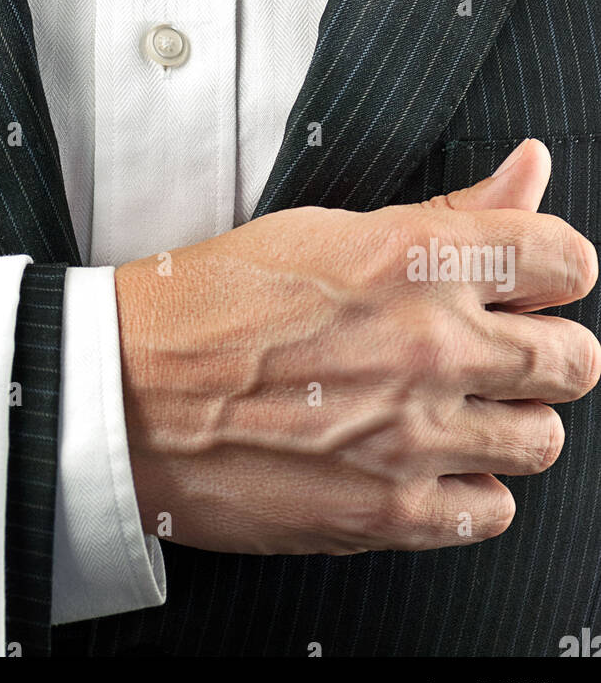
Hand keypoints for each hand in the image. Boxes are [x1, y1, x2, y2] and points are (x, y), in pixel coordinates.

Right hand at [114, 139, 599, 555]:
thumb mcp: (327, 228)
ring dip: (510, 423)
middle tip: (494, 353)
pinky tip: (425, 462)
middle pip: (575, 359)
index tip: (533, 285)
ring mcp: (414, 433)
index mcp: (415, 256)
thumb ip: (450, 211)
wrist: (126, 392)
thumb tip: (528, 172)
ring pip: (544, 440)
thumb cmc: (212, 301)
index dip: (555, 272)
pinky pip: (492, 510)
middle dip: (544, 351)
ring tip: (456, 410)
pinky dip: (468, 488)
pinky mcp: (389, 509)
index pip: (567, 260)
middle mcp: (429, 343)